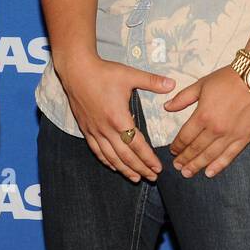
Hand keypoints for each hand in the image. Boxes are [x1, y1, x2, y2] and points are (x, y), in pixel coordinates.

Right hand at [57, 53, 173, 182]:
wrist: (76, 70)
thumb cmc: (104, 72)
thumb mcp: (130, 75)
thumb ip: (152, 82)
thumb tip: (172, 84)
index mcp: (119, 118)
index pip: (137, 145)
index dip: (148, 159)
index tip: (158, 168)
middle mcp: (106, 129)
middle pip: (125, 156)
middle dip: (140, 169)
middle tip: (153, 178)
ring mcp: (94, 130)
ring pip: (111, 157)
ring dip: (125, 170)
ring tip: (136, 178)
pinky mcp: (86, 129)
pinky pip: (96, 150)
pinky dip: (107, 161)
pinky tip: (113, 166)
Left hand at [165, 66, 249, 178]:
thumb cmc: (227, 78)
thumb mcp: (201, 84)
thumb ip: (183, 98)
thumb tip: (166, 107)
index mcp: (203, 115)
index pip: (185, 136)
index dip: (177, 145)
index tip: (173, 151)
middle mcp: (215, 129)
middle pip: (196, 149)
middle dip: (185, 159)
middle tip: (177, 167)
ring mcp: (231, 135)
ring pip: (210, 156)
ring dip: (197, 165)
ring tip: (188, 173)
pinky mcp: (245, 138)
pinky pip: (229, 156)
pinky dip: (219, 166)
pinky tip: (210, 173)